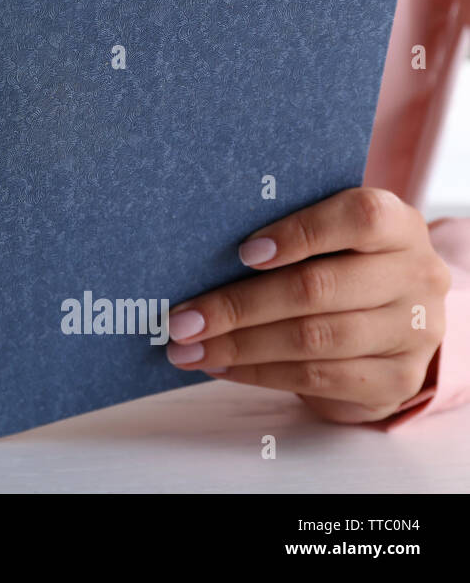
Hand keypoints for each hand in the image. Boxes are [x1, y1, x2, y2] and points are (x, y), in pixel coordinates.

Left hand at [165, 187, 450, 422]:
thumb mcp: (330, 237)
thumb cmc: (340, 263)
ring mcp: (413, 332)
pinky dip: (260, 373)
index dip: (299, 233)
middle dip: (238, 306)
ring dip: (239, 346)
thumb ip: (286, 231)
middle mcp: (415, 276)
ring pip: (313, 339)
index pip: (358, 218)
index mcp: (398, 225)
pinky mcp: (398, 379)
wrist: (393, 321)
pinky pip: (318, 378)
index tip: (242, 253)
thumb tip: (200, 249)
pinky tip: (221, 365)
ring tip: (188, 348)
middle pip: (317, 289)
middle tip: (183, 319)